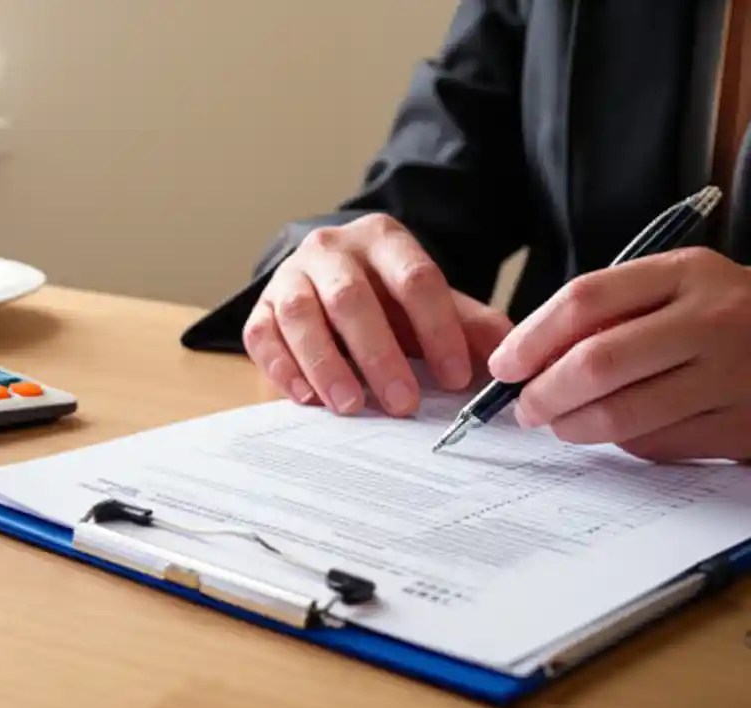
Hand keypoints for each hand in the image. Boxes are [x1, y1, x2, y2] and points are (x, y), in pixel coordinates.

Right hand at [243, 213, 512, 415]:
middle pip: (352, 298)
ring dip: (326, 364)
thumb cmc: (387, 300)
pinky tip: (307, 398)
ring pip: (300, 314)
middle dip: (379, 355)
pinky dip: (283, 368)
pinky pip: (263, 335)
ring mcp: (289, 276)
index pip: (415, 279)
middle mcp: (331, 249)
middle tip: (403, 404)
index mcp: (383, 239)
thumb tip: (511, 362)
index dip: (438, 331)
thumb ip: (470, 327)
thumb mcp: (431, 303)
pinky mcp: (259, 307)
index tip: (456, 379)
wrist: (326, 279)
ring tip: (350, 406)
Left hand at [488, 246, 750, 461]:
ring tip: (559, 423)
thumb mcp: (674, 288)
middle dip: (545, 392)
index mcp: (687, 273)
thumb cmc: (719, 315)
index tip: (505, 365)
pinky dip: (623, 443)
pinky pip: (658, 445)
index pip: (586, 299)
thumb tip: (525, 359)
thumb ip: (608, 312)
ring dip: (574, 426)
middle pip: (598, 362)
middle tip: (525, 407)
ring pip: (623, 414)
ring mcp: (733, 376)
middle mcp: (714, 320)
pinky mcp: (742, 428)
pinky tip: (621, 431)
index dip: (532, 337)